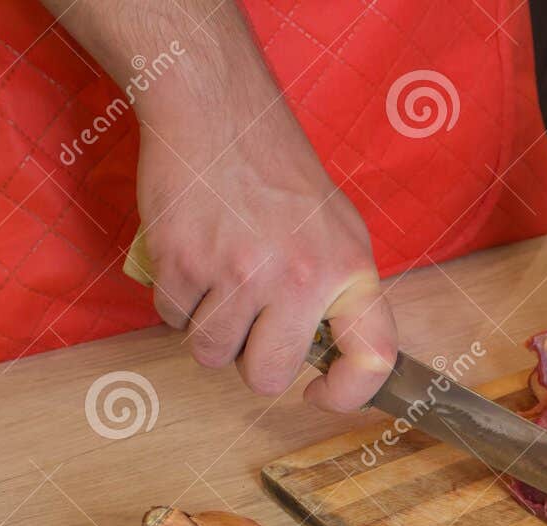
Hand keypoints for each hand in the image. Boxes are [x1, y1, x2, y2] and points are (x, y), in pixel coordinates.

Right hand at [136, 102, 394, 408]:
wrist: (218, 109)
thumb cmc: (277, 170)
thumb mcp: (337, 229)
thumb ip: (338, 294)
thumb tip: (334, 357)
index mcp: (349, 269)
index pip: (373, 359)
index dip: (348, 394)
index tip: (319, 392)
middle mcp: (300, 277)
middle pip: (269, 376)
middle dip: (252, 362)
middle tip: (249, 324)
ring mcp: (239, 272)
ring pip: (212, 352)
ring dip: (208, 329)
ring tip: (219, 280)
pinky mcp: (185, 262)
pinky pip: (172, 320)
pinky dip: (176, 300)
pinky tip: (192, 258)